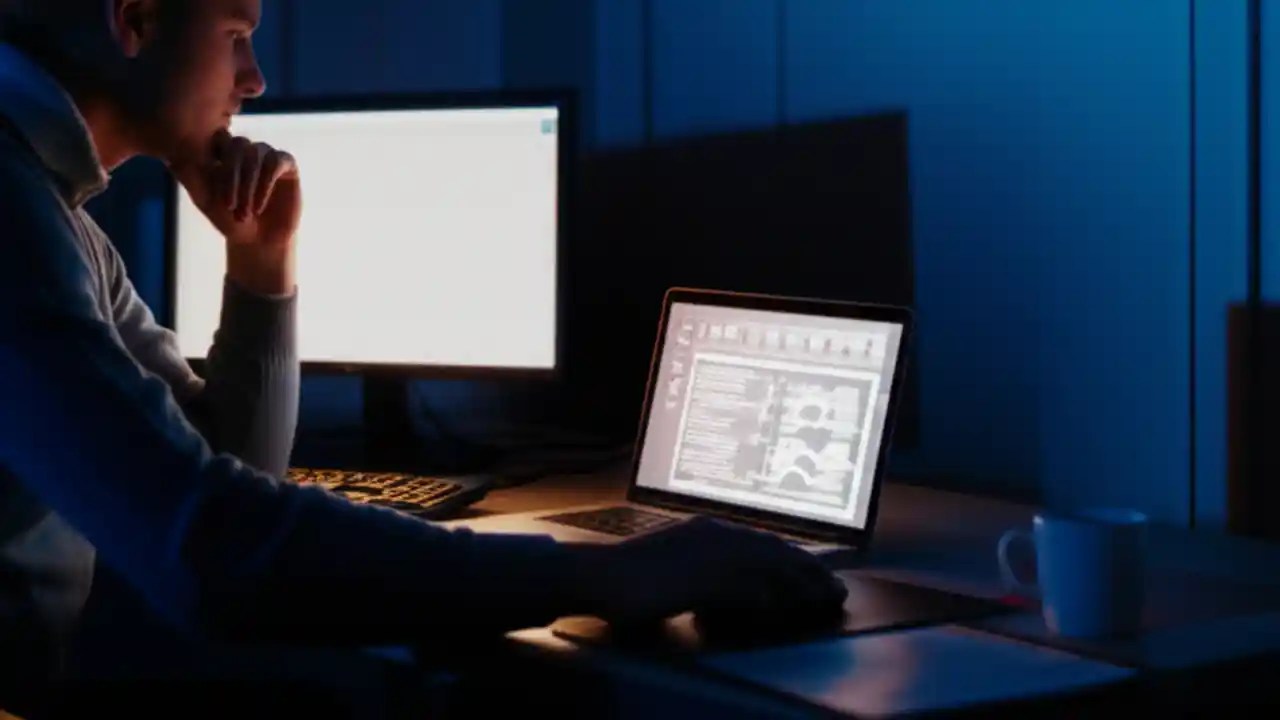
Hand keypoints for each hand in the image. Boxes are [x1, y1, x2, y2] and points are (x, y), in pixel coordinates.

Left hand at [171, 130, 301, 295]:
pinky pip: (275, 162)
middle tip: (229, 206)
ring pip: (256, 154)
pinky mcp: (287, 165)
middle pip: (237, 145)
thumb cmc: (230, 220)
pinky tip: (259, 206)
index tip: (212, 190)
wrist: (259, 242)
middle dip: (232, 177)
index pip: (217, 138)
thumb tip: (169, 155)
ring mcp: (267, 155)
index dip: (214, 160)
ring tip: (246, 213)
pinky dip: (265, 185)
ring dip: (248, 185)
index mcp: (224, 152)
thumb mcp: (205, 199)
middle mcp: (246, 149)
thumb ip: (191, 176)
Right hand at [568, 517, 847, 627]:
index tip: (816, 572)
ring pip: (768, 566)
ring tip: (823, 598)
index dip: (794, 558)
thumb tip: (740, 592)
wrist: (597, 574)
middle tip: (834, 588)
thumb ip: (708, 574)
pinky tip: (784, 610)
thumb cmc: (630, 577)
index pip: (764, 541)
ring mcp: (708, 554)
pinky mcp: (699, 577)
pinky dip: (769, 598)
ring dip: (800, 583)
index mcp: (708, 528)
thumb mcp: (677, 566)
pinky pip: (746, 588)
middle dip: (808, 569)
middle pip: (775, 550)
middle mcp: (714, 534)